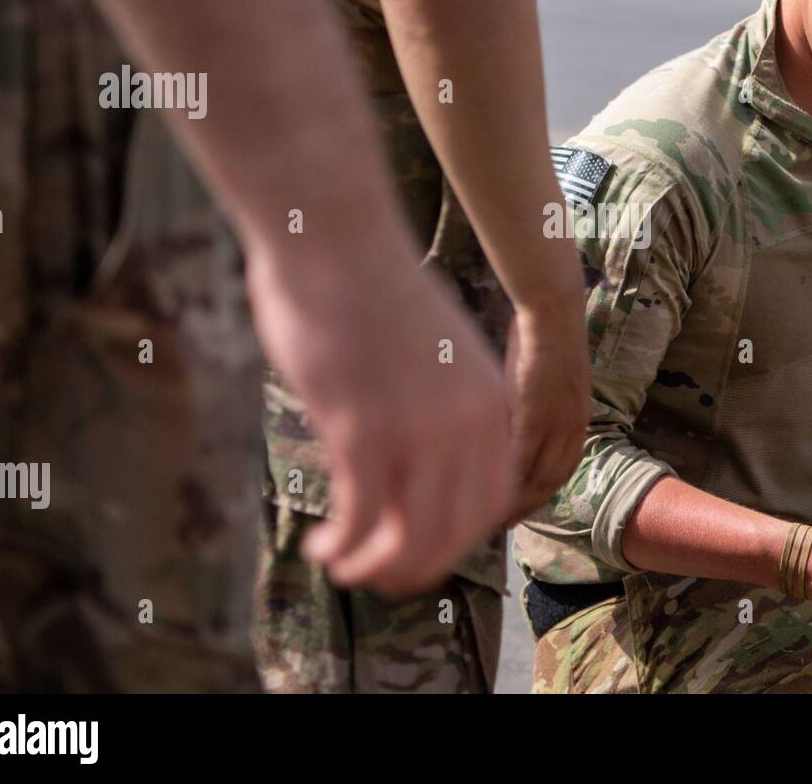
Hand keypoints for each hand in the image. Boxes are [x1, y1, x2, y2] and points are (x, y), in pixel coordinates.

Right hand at [246, 245, 516, 595]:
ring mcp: (419, 432)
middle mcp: (467, 425)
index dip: (454, 539)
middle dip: (416, 566)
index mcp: (489, 402)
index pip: (490, 502)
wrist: (335, 237)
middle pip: (456, 533)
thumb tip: (413, 453)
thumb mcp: (429, 354)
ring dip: (377, 569)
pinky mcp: (365, 433)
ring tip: (344, 567)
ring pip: (412, 540)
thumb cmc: (369, 288)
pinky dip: (343, 548)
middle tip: (376, 575)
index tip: (418, 547)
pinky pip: (361, 522)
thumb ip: (434, 406)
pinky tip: (321, 547)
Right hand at [501, 297, 589, 523]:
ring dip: (515, 500)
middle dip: (525, 507)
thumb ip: (528, 411)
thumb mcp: (540, 383)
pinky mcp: (537, 411)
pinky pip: (522, 455)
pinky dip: (507, 477)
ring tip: (491, 516)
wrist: (550, 310)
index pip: (559, 472)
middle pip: (550, 482)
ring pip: (536, 476)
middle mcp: (573, 427)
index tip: (516, 510)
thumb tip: (505, 432)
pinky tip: (488, 490)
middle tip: (500, 524)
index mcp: (577, 421)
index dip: (538, 496)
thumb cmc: (540, 338)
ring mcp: (558, 421)